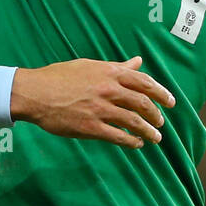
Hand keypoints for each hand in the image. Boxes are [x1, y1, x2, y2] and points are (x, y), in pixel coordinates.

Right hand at [9, 56, 175, 148]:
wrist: (35, 93)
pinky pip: (118, 137)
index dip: (161, 93)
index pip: (145, 82)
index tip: (170, 102)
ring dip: (148, 131)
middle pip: (143, 103)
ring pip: (134, 122)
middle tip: (161, 122)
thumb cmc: (59, 77)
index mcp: (109, 72)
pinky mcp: (91, 127)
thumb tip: (138, 61)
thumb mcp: (90, 66)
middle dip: (156, 114)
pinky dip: (131, 141)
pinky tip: (137, 144)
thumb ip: (116, 66)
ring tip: (155, 137)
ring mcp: (101, 109)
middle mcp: (109, 89)